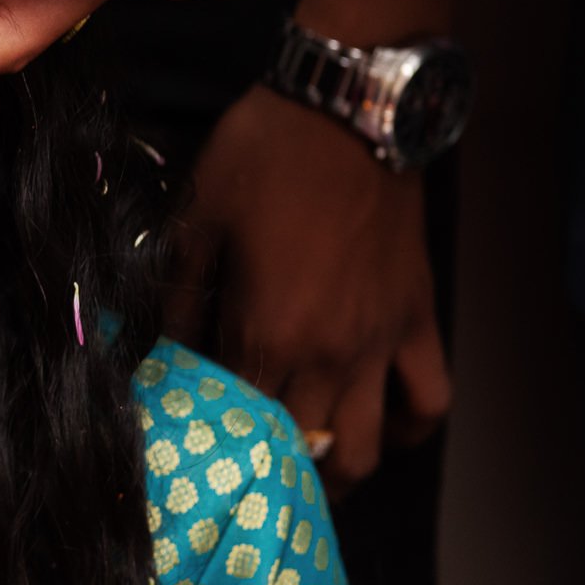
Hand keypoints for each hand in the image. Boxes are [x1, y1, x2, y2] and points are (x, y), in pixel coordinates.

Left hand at [167, 86, 450, 493]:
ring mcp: (382, 344)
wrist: (349, 111)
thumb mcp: (197, 222)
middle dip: (273, 473)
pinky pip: (430, 401)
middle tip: (245, 470)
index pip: (240, 422)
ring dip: (341, 468)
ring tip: (310, 465)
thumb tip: (153, 352)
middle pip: (306, 452)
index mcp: (267, 334)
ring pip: (372, 448)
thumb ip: (178, 298)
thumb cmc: (262, 158)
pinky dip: (410, 428)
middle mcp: (330, 356)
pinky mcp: (420, 320)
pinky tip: (382, 422)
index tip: (193, 448)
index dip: (215, 442)